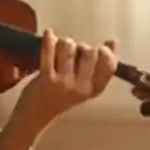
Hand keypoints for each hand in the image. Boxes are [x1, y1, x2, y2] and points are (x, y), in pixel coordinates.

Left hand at [0, 30, 117, 149]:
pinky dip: (49, 39)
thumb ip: (100, 65)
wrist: (36, 115)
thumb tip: (113, 41)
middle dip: (81, 47)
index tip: (98, 49)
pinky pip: (49, 50)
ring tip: (59, 49)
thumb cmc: (62, 96)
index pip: (109, 65)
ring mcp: (63, 83)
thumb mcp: (85, 84)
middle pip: (89, 51)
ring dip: (64, 43)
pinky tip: (49, 33)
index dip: (106, 52)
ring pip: (69, 46)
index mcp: (94, 89)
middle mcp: (81, 87)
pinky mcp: (46, 78)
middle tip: (73, 53)